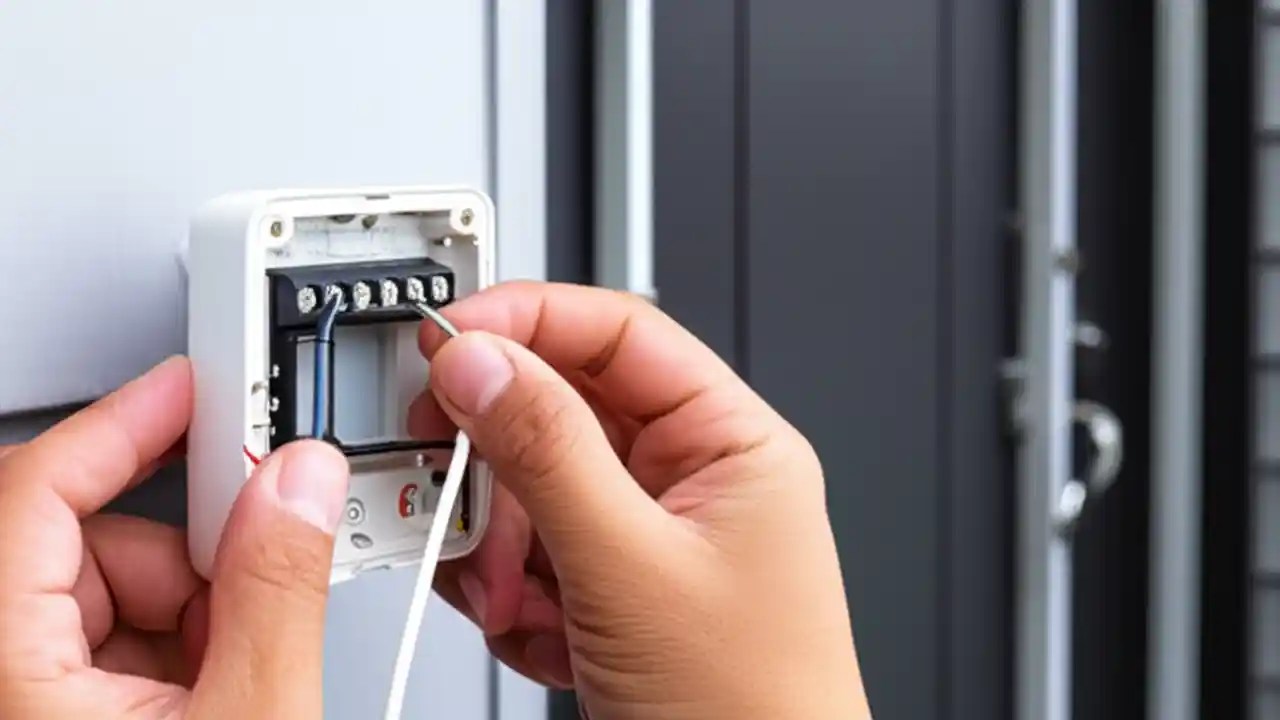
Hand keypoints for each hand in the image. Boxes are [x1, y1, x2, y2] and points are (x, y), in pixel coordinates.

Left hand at [0, 357, 349, 718]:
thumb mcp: (254, 717)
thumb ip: (276, 592)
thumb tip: (298, 484)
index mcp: (4, 672)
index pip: (29, 495)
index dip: (117, 426)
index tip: (188, 390)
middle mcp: (2, 676)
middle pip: (82, 543)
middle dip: (186, 553)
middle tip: (258, 553)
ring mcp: (29, 695)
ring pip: (108, 591)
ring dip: (192, 609)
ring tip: (236, 669)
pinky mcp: (58, 714)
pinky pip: (113, 641)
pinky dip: (180, 645)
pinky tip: (219, 686)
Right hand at [412, 283, 870, 719]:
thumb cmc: (753, 709)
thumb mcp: (633, 570)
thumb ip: (547, 455)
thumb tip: (479, 363)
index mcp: (731, 445)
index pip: (619, 335)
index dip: (528, 321)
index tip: (446, 335)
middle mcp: (691, 481)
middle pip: (563, 412)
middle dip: (499, 459)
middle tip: (452, 476)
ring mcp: (648, 539)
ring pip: (535, 489)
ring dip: (501, 543)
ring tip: (511, 595)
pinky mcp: (611, 591)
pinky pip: (533, 552)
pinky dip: (513, 591)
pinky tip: (540, 633)